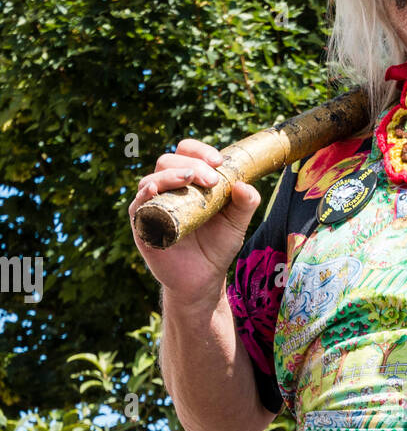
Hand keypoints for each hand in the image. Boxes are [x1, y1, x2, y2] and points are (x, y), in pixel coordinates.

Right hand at [129, 139, 260, 308]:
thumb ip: (245, 204)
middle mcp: (168, 189)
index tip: (218, 161)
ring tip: (189, 180)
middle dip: (191, 164)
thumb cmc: (217, 247)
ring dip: (170, 175)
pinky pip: (137, 206)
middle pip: (168, 161)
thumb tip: (245, 186)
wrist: (203, 279)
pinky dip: (144, 195)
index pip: (187, 152)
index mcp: (189, 181)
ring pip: (152, 179)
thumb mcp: (236, 223)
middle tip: (212, 180)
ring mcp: (153, 206)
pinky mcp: (142, 226)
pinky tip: (155, 191)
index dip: (199, 151)